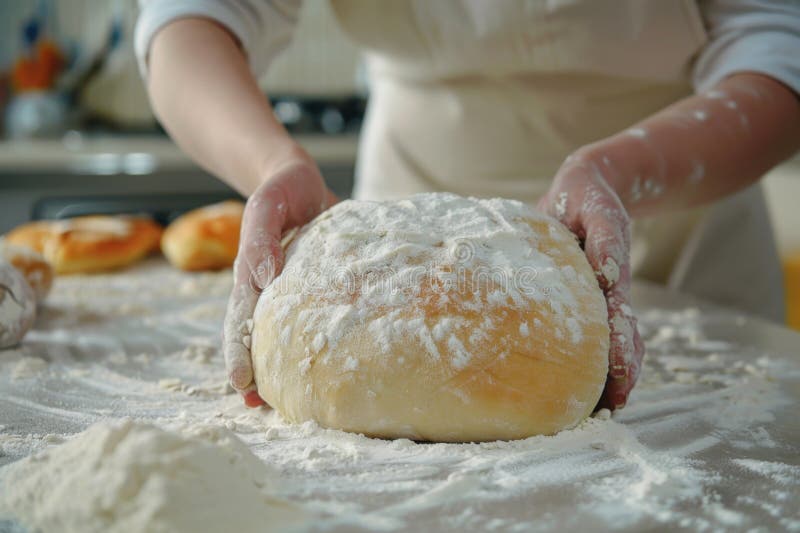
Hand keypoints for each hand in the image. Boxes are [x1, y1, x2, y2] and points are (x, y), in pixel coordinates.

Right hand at [222, 147, 337, 406]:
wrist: (300, 180)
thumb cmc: (278, 191)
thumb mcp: (264, 208)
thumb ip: (261, 239)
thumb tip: (267, 278)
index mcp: (251, 276)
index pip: (240, 321)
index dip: (238, 353)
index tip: (241, 384)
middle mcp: (270, 290)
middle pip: (260, 337)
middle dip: (259, 371)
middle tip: (264, 407)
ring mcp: (295, 290)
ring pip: (290, 332)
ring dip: (291, 362)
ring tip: (302, 397)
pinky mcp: (321, 285)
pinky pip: (321, 315)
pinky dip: (325, 338)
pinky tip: (344, 357)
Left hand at [538, 152, 643, 409]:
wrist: (586, 188)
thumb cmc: (588, 199)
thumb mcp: (598, 213)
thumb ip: (604, 240)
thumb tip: (605, 274)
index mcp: (609, 278)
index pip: (618, 324)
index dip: (619, 355)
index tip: (618, 383)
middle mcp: (606, 293)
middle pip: (621, 342)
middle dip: (618, 377)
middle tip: (609, 411)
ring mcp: (597, 297)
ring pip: (610, 343)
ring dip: (607, 376)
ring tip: (595, 412)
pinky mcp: (581, 295)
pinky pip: (588, 332)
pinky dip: (587, 360)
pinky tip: (573, 387)